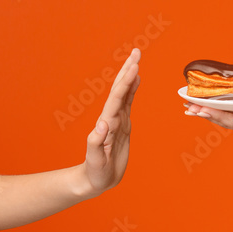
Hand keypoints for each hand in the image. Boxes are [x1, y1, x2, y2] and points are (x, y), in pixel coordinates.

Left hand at [82, 48, 140, 196]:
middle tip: (136, 52)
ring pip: (125, 93)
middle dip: (128, 70)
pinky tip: (136, 79)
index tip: (134, 67)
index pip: (117, 98)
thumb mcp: (95, 159)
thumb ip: (96, 142)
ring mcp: (117, 120)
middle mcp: (112, 117)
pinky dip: (133, 89)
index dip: (126, 82)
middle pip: (120, 89)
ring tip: (136, 59)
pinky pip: (128, 103)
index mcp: (107, 123)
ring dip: (130, 75)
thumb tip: (102, 123)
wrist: (95, 179)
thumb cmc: (95, 172)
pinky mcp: (123, 125)